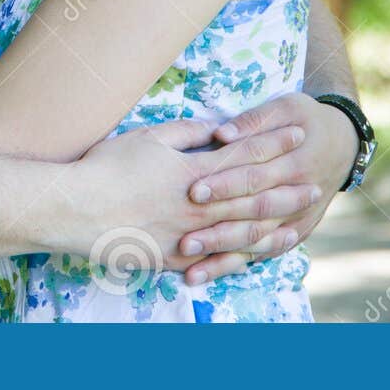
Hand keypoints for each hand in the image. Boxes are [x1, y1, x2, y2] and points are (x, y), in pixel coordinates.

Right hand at [70, 117, 305, 272]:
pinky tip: (255, 257)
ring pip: (241, 233)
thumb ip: (188, 133)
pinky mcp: (173, 260)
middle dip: (286, 188)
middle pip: (253, 197)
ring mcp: (188, 237)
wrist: (75, 209)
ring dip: (273, 226)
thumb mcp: (148, 137)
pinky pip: (215, 262)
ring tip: (297, 222)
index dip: (273, 142)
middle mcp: (198, 207)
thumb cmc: (107, 167)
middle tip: (315, 182)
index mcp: (195, 172)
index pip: (245, 154)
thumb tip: (217, 128)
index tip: (297, 133)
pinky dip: (239, 259)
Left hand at [178, 91, 358, 283]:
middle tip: (185, 241)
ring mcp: (298, 219)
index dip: (225, 184)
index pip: (255, 175)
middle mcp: (299, 196)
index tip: (194, 191)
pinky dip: (235, 264)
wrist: (343, 144)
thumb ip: (254, 120)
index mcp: (296, 162)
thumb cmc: (306, 120)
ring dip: (223, 255)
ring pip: (257, 241)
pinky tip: (207, 273)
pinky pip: (263, 253)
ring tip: (191, 268)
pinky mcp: (294, 233)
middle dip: (218, 229)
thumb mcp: (286, 107)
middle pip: (254, 215)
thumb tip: (221, 134)